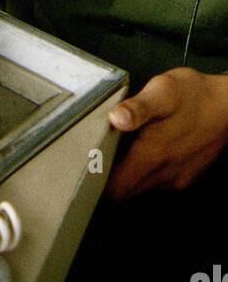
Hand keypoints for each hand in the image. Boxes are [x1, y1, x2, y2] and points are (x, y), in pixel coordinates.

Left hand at [106, 68, 227, 198]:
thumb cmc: (194, 94)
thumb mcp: (163, 91)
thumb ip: (138, 108)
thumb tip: (116, 119)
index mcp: (153, 157)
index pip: (115, 189)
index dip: (97, 181)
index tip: (86, 162)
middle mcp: (164, 176)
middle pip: (125, 190)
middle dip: (109, 175)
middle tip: (98, 149)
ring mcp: (176, 178)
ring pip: (141, 186)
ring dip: (129, 170)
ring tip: (121, 143)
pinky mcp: (185, 175)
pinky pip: (157, 180)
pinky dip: (147, 168)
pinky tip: (146, 144)